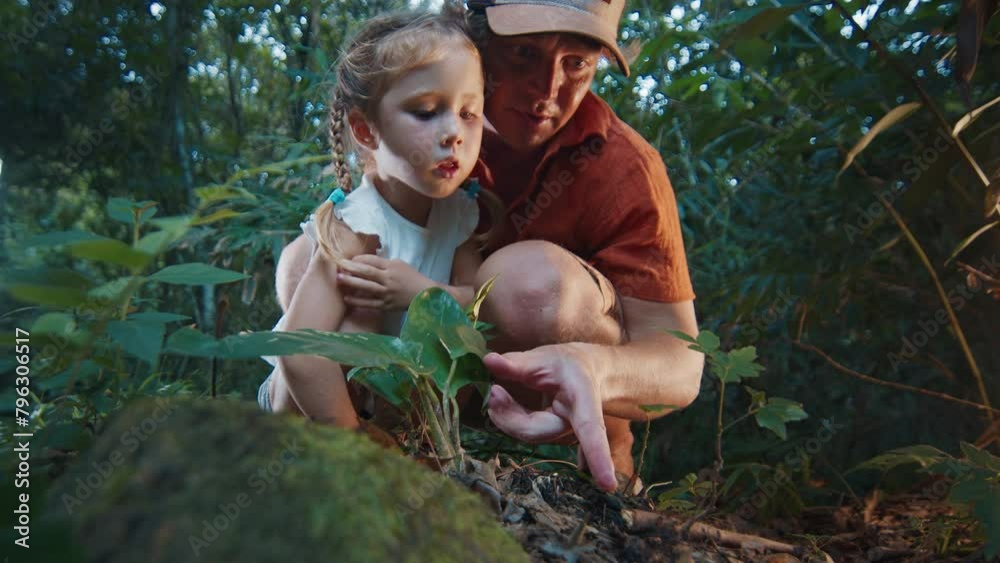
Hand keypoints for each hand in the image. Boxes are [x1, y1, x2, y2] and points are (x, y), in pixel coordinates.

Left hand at [336, 255, 431, 310]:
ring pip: (366, 287)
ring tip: (339, 279)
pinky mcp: (386, 305)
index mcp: (392, 267)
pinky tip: (347, 299)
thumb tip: (366, 262)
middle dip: (352, 269)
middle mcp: (389, 279)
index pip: (373, 261)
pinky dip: (357, 301)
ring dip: (352, 283)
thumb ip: (384, 263)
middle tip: (339, 267)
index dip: (359, 259)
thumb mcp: (400, 265)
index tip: (349, 260)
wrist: (423, 295)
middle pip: (367, 273)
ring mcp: (387, 293)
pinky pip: (369, 303)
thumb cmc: (411, 277)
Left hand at [483, 345, 616, 491]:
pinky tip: (502, 402)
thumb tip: (489, 360)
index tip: (607, 485)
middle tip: (494, 391)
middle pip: (538, 432)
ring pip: (528, 433)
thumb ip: (518, 363)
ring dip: (506, 416)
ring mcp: (564, 433)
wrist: (585, 372)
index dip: (597, 455)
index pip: (590, 429)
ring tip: (497, 392)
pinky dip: (509, 418)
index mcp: (585, 399)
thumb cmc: (568, 365)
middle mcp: (577, 422)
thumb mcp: (545, 357)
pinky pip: (525, 433)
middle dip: (509, 416)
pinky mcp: (551, 435)